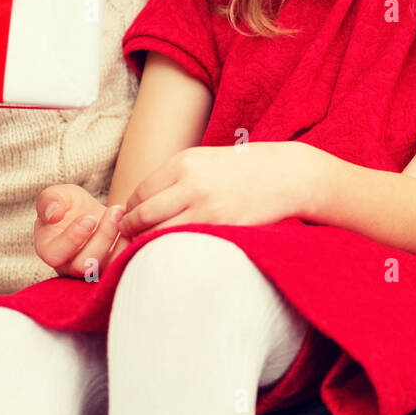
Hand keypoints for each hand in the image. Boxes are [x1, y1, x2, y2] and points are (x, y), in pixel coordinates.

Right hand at [34, 184, 126, 279]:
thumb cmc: (67, 205)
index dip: (72, 239)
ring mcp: (90, 270)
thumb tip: (53, 214)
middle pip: (84, 264)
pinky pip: (122, 264)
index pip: (55, 255)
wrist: (87, 212)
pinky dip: (130, 245)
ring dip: (118, 241)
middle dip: (102, 237)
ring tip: (121, 213)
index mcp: (48, 249)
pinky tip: (131, 223)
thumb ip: (49, 201)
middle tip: (114, 212)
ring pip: (105, 266)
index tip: (89, 218)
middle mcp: (68, 266)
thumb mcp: (56, 195)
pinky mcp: (110, 267)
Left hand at [118, 143, 314, 238]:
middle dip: (129, 232)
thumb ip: (175, 179)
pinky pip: (183, 244)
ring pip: (157, 234)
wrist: (287, 175)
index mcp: (183, 162)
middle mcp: (191, 182)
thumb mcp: (205, 161)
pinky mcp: (221, 227)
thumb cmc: (244, 170)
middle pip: (142, 215)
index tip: (128, 223)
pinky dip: (171, 251)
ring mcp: (206, 206)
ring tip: (146, 252)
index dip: (128, 212)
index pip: (139, 193)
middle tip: (128, 242)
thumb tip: (137, 205)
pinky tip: (172, 254)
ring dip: (146, 245)